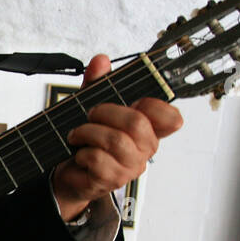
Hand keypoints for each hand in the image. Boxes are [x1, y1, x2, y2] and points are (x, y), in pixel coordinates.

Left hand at [51, 54, 183, 220]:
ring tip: (77, 134)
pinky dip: (82, 152)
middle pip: (138, 123)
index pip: (172, 118)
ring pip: (116, 141)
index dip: (155, 105)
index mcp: (147, 129)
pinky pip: (98, 159)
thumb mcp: (91, 106)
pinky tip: (78, 154)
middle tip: (90, 115)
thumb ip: (98, 83)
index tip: (133, 101)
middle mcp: (144, 149)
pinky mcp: (111, 180)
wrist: (67, 172)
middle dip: (106, 112)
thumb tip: (101, 60)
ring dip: (88, 132)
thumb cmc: (86, 140)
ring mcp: (130, 167)